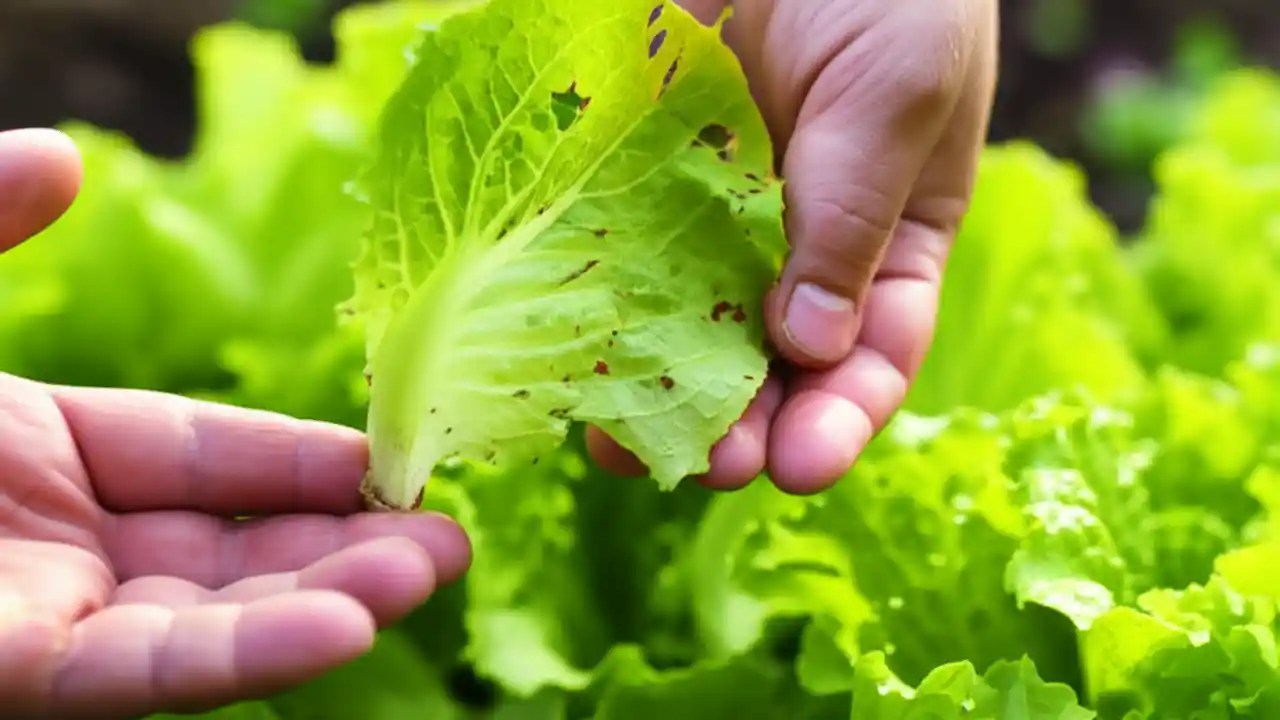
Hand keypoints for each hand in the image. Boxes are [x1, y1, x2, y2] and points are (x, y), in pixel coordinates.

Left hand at [0, 129, 471, 719]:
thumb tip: (70, 157)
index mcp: (33, 453)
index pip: (205, 460)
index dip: (306, 461)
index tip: (398, 460)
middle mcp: (47, 546)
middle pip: (227, 550)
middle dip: (342, 543)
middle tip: (448, 535)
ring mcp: (31, 620)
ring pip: (209, 620)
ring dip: (327, 599)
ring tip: (431, 572)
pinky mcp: (5, 678)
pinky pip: (149, 677)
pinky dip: (252, 653)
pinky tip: (346, 624)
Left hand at [590, 0, 998, 492]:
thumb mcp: (900, 92)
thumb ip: (855, 218)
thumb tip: (812, 349)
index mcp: (883, 241)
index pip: (871, 353)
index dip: (842, 417)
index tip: (803, 467)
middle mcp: (788, 248)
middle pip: (767, 367)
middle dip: (743, 426)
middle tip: (713, 464)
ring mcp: (698, 219)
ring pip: (676, 331)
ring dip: (653, 396)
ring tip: (627, 444)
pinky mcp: (622, 184)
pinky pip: (603, 260)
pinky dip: (586, 314)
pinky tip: (568, 361)